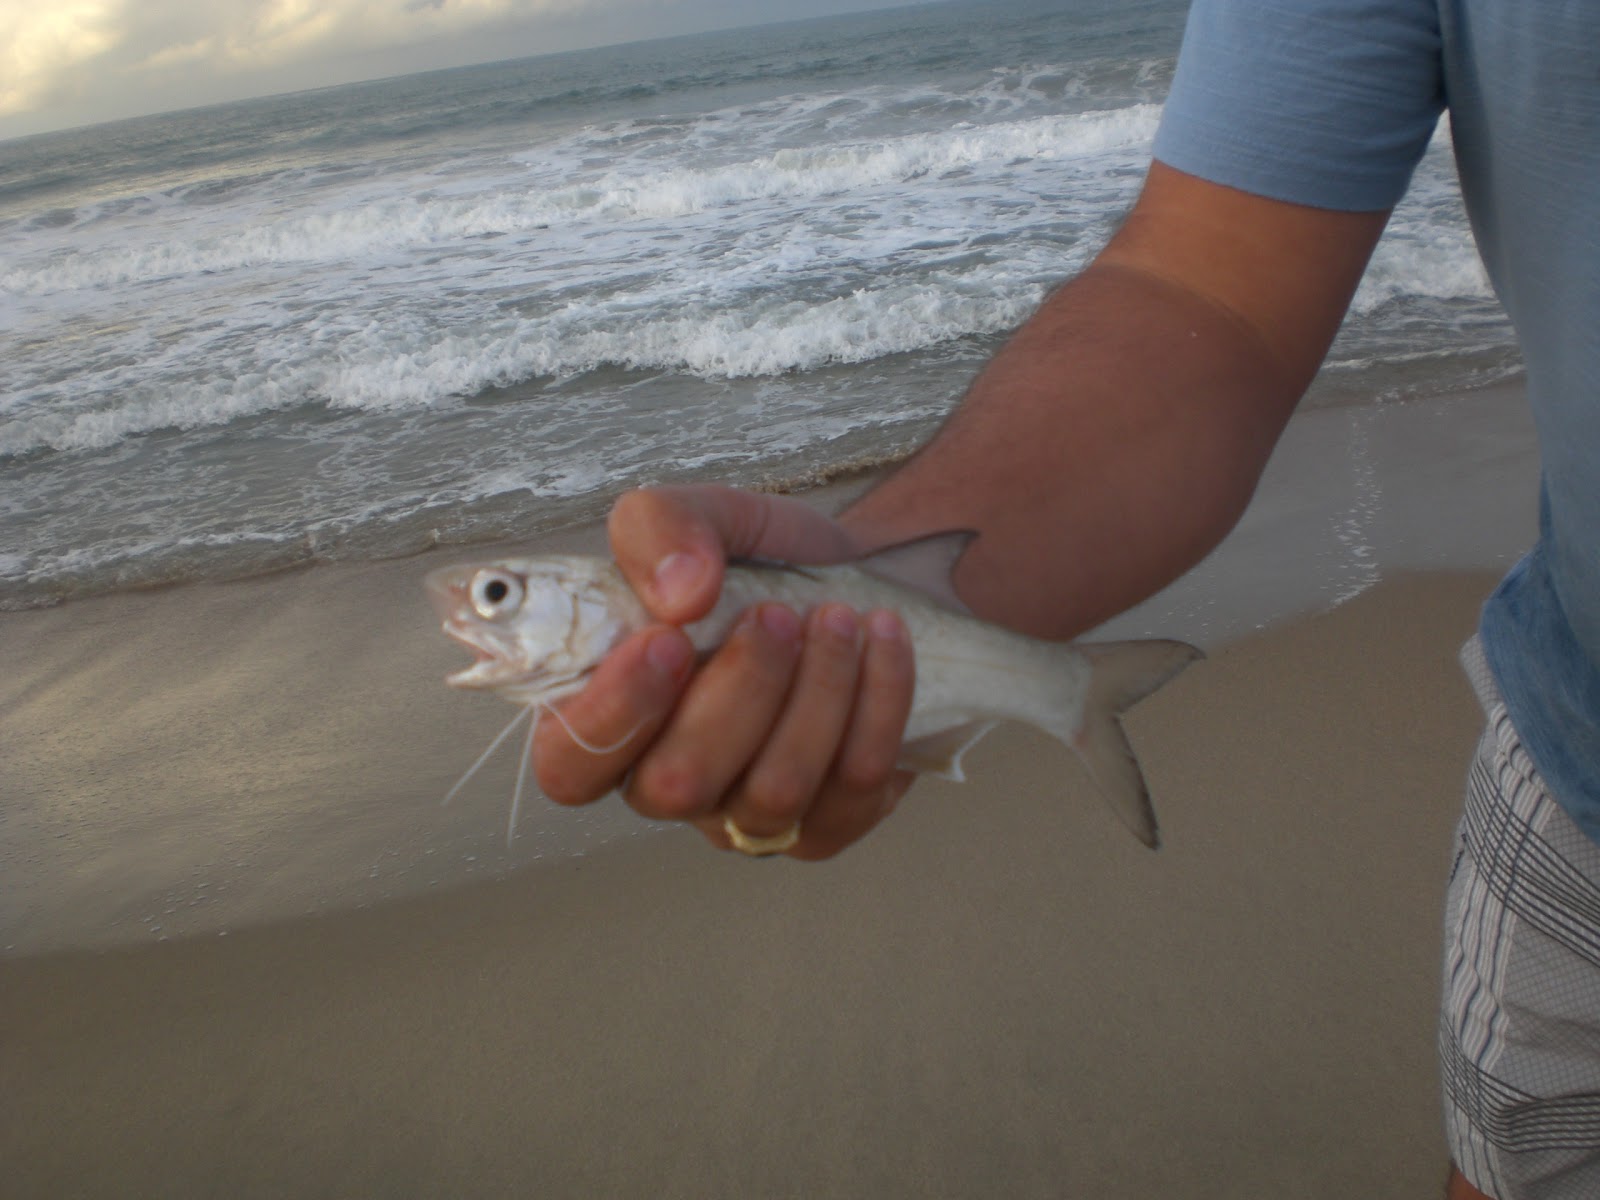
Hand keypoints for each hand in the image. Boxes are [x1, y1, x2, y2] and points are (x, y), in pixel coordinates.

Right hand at [531, 484, 915, 859]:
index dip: (615, 714)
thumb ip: (661, 528)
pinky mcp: (831, 823)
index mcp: (607, 717)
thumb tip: (681, 595)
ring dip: (817, 689)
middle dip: (739, 690)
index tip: (670, 639)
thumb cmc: (760, 564)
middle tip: (775, 616)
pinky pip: (855, 785)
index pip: (571, 765)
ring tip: (840, 617)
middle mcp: (666, 784)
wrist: (863, 577)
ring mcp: (748, 816)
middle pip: (678, 785)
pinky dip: (878, 700)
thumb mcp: (703, 516)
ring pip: (774, 790)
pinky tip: (882, 638)